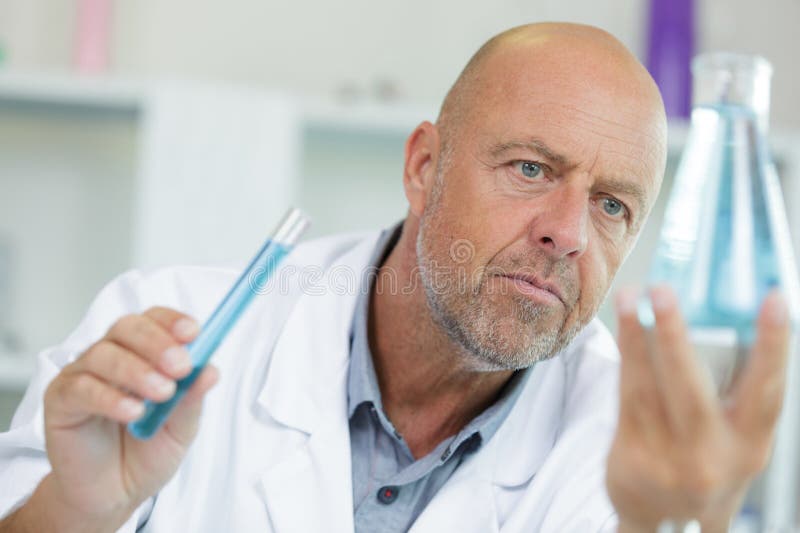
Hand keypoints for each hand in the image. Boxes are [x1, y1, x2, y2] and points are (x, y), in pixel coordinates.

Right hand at [21, 308, 217, 531]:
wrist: (114, 494)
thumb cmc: (147, 453)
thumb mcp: (181, 428)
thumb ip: (192, 399)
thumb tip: (211, 370)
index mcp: (144, 353)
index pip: (155, 320)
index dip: (173, 321)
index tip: (194, 333)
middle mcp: (112, 355)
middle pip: (128, 328)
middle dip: (157, 343)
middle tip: (180, 366)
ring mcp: (83, 374)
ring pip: (104, 354)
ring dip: (137, 371)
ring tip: (161, 394)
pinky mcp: (61, 400)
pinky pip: (81, 388)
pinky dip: (110, 397)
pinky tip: (132, 412)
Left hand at [606, 286, 789, 531]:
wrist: (663, 523)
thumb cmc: (704, 464)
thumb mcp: (734, 440)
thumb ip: (732, 394)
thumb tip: (717, 320)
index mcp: (749, 446)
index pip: (768, 391)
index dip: (775, 344)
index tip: (775, 298)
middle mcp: (710, 457)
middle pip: (691, 388)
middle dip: (674, 336)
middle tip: (663, 292)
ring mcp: (667, 459)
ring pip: (647, 387)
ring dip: (634, 335)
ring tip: (630, 296)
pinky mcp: (631, 455)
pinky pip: (626, 396)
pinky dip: (624, 357)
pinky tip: (621, 327)